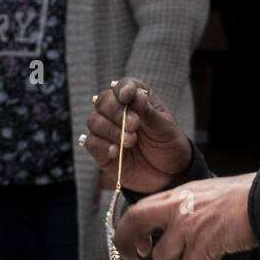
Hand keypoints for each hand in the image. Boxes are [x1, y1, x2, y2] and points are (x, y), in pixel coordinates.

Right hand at [84, 78, 192, 195]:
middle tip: (134, 126)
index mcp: (136, 99)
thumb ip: (148, 112)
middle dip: (117, 113)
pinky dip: (102, 146)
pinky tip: (116, 152)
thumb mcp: (163, 127)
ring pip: (94, 121)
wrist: (168, 174)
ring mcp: (108, 131)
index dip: (122, 89)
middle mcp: (119, 112)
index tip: (127, 97)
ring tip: (131, 142)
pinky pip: (91, 143)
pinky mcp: (102, 151)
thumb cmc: (168, 145)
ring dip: (110, 130)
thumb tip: (134, 96)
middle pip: (104, 102)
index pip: (122, 86)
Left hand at [113, 175, 257, 259]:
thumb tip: (162, 238)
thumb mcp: (200, 197)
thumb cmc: (236, 201)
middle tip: (134, 255)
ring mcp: (187, 226)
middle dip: (129, 244)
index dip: (127, 230)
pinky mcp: (200, 244)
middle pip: (138, 226)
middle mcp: (177, 208)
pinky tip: (217, 251)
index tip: (130, 245)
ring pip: (166, 257)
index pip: (138, 210)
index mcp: (176, 195)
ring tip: (205, 247)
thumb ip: (179, 212)